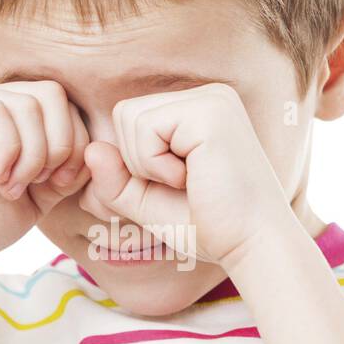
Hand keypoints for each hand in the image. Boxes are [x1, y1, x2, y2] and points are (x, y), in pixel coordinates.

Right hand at [0, 81, 92, 269]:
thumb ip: (66, 170)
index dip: (75, 143)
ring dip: (32, 154)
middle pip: (52, 94)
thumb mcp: (37, 197)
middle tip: (38, 183)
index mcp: (8, 115)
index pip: (62, 103)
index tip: (56, 184)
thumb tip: (97, 148)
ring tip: (11, 185)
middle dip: (60, 145)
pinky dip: (8, 150)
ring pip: (29, 103)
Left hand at [78, 83, 291, 266]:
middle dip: (137, 162)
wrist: (252, 246)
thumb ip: (116, 179)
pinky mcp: (209, 112)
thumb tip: (90, 150)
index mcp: (199, 111)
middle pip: (124, 113)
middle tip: (184, 185)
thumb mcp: (148, 203)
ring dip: (147, 165)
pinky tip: (193, 179)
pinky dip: (156, 165)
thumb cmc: (209, 228)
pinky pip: (144, 129)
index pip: (131, 119)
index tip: (179, 187)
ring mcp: (211, 99)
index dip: (135, 163)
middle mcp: (208, 96)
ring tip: (190, 182)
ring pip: (129, 118)